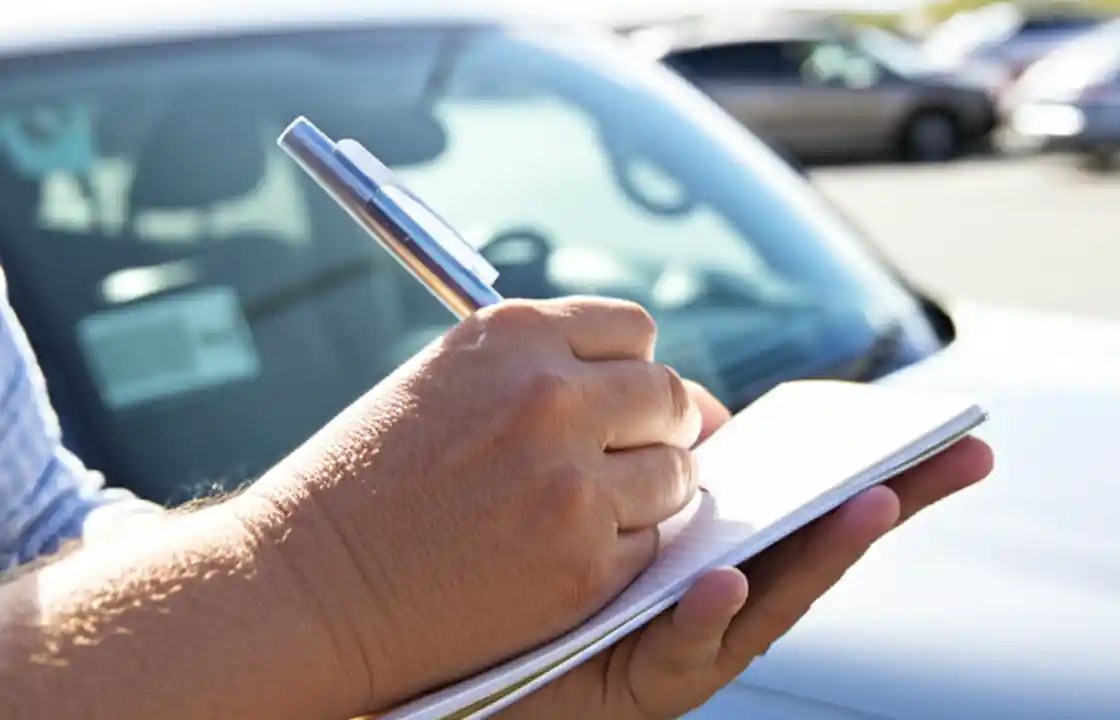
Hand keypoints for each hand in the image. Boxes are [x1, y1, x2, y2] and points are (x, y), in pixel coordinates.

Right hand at [232, 298, 703, 712]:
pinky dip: (623, 550)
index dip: (629, 372)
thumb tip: (683, 398)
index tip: (614, 404)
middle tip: (617, 461)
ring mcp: (570, 480)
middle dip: (656, 428)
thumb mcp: (451, 383)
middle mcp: (549, 395)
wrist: (307, 585)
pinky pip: (652, 541)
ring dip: (650, 492)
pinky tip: (565, 552)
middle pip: (667, 395)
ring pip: (677, 472)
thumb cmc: (372, 482)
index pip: (634, 331)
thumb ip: (551, 372)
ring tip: (588, 510)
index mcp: (513, 335)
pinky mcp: (582, 560)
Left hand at [506, 387, 993, 718]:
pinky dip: (704, 616)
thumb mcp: (596, 494)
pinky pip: (673, 646)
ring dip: (822, 553)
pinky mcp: (634, 685)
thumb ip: (652, 459)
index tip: (943, 429)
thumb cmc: (513, 564)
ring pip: (766, 600)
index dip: (877, 464)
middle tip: (960, 457)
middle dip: (896, 503)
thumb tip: (703, 418)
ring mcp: (684, 644)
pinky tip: (720, 578)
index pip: (808, 497)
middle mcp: (716, 598)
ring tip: (872, 502)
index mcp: (715, 545)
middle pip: (817, 545)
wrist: (434, 635)